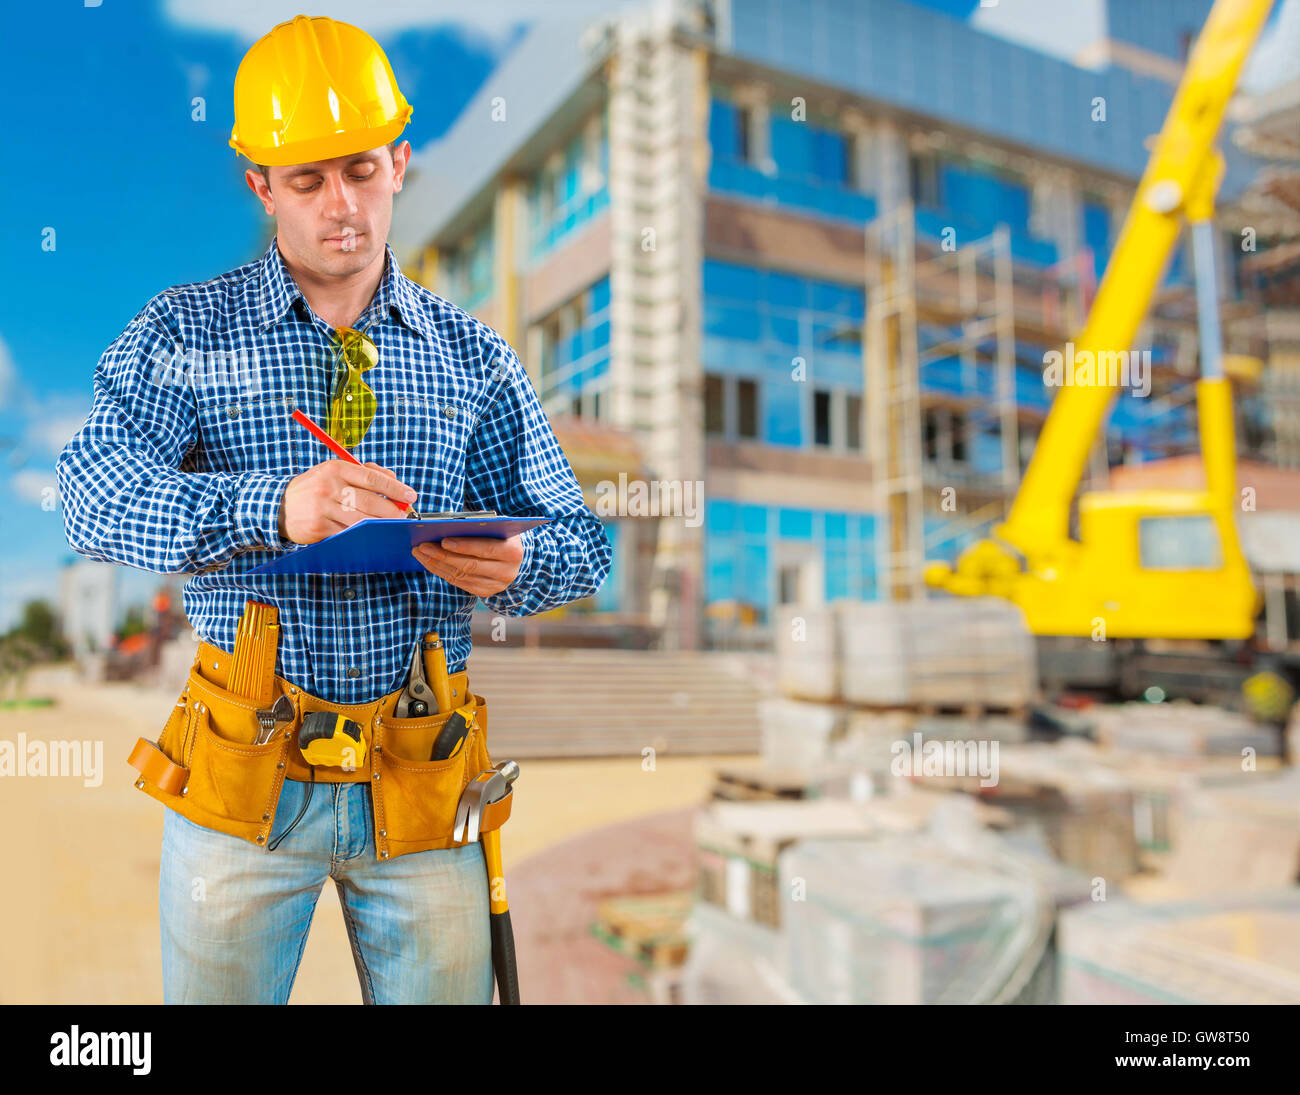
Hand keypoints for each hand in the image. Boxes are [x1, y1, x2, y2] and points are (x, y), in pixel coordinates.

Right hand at [278, 460, 415, 543]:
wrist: (278, 506)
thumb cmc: (315, 488)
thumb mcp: (334, 472)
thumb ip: (364, 473)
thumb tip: (394, 480)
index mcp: (335, 469)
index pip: (371, 478)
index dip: (395, 488)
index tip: (411, 495)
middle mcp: (329, 487)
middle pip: (369, 501)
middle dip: (392, 510)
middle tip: (405, 515)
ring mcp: (323, 508)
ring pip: (361, 519)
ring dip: (381, 525)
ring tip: (393, 526)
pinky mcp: (320, 528)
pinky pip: (348, 533)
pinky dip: (363, 535)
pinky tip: (373, 535)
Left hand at [411, 535, 523, 597]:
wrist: (514, 560)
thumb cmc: (500, 537)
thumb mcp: (497, 528)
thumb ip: (479, 527)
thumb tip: (448, 526)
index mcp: (513, 552)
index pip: (486, 549)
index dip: (464, 546)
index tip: (444, 541)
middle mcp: (506, 572)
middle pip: (470, 565)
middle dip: (443, 555)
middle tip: (424, 546)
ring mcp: (495, 585)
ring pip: (460, 575)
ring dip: (437, 564)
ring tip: (420, 552)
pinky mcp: (484, 592)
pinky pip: (458, 582)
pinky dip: (441, 571)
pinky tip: (429, 562)